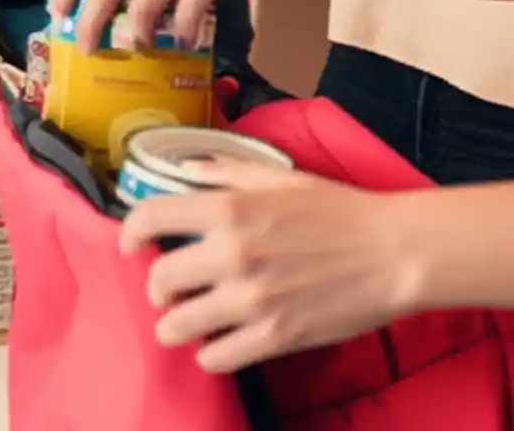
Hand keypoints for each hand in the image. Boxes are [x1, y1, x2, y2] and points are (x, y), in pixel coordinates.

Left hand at [120, 159, 417, 373]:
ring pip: (177, 326)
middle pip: (158, 281)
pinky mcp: (275, 335)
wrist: (397, 252)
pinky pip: (215, 358)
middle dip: (157, 287)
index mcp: (229, 209)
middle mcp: (232, 253)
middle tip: (169, 289)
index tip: (131, 246)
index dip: (129, 234)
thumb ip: (225, 171)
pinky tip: (219, 342)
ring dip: (175, 325)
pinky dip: (210, 354)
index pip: (148, 219)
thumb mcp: (279, 177)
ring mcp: (252, 298)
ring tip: (186, 320)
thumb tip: (186, 167)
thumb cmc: (341, 211)